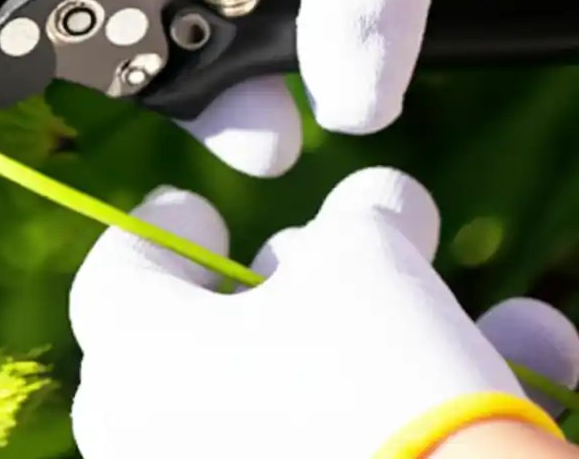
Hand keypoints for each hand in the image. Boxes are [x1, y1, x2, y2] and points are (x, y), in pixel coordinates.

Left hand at [69, 168, 578, 457]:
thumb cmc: (370, 380)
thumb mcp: (366, 265)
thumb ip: (359, 220)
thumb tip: (379, 204)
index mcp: (133, 353)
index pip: (119, 271)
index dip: (166, 227)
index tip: (206, 210)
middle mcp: (146, 436)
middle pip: (209, 337)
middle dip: (294, 287)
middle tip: (348, 256)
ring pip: (290, 399)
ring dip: (385, 347)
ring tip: (486, 318)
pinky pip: (326, 452)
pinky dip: (402, 420)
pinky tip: (519, 371)